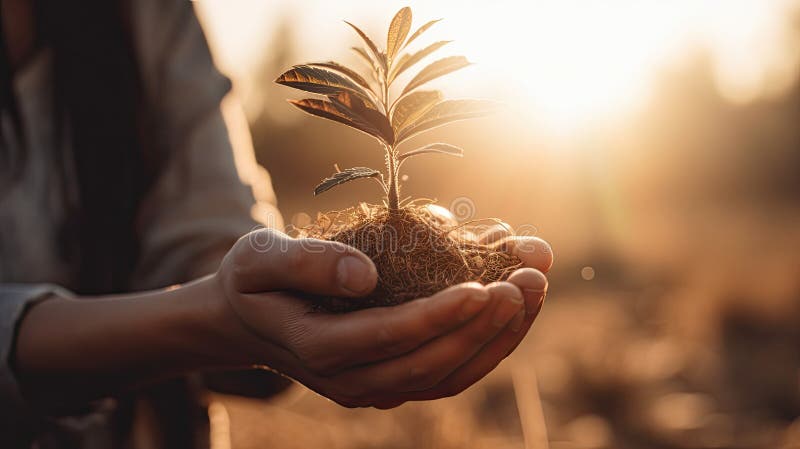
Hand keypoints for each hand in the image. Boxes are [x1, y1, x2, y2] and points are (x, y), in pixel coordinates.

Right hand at [209, 225, 551, 407]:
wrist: (246, 321)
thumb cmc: (254, 281)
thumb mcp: (260, 257)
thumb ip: (307, 262)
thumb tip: (366, 275)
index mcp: (319, 349)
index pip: (388, 339)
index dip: (438, 316)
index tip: (483, 284)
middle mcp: (351, 381)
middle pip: (431, 364)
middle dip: (486, 324)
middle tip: (529, 277)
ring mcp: (375, 388)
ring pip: (449, 375)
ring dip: (498, 337)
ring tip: (534, 288)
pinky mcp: (392, 382)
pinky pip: (448, 373)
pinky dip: (486, 345)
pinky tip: (514, 309)